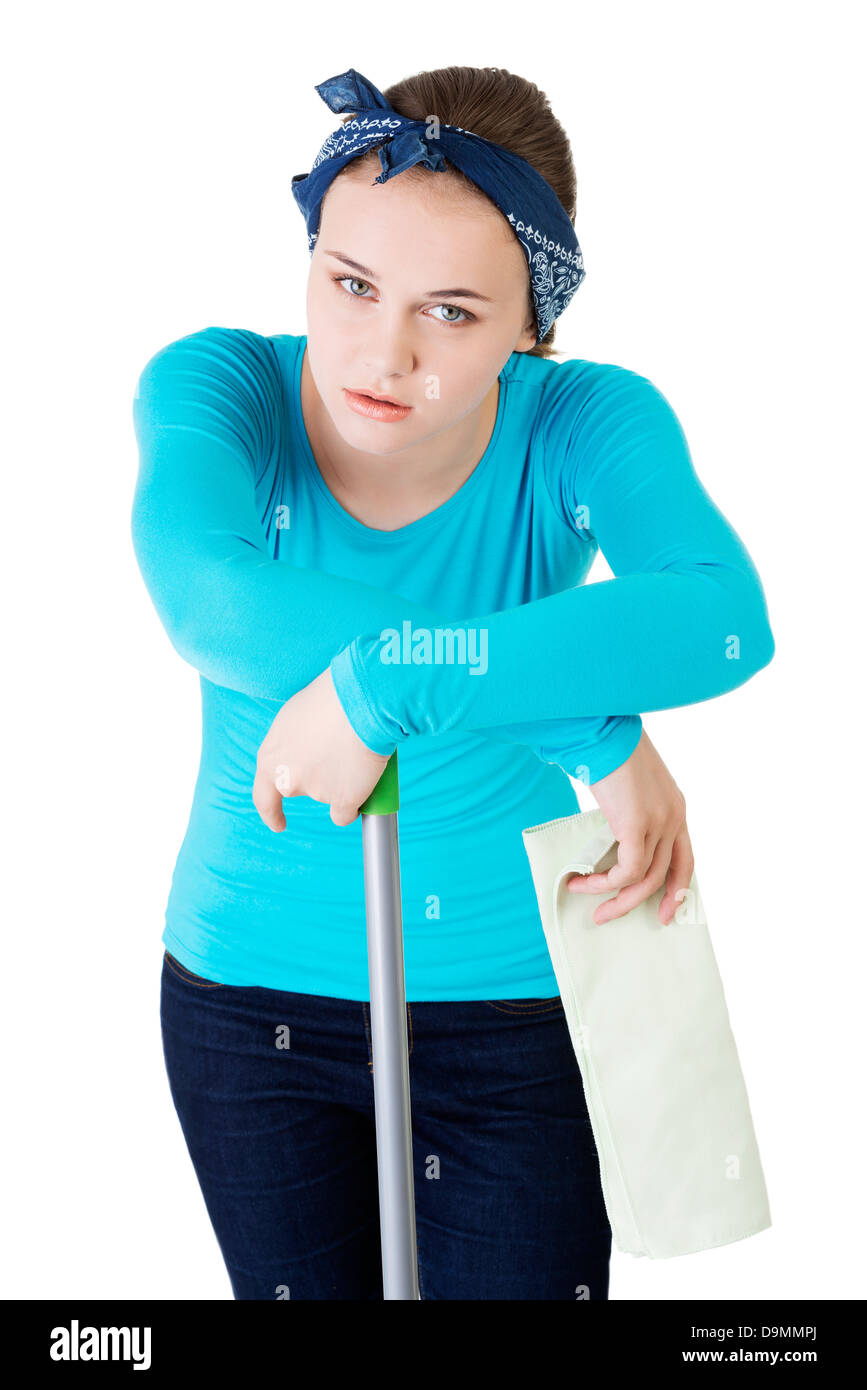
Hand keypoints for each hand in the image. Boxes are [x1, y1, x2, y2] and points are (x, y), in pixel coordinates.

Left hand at [252, 668, 391, 829]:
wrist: (359, 701)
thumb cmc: (329, 698)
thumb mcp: (295, 718)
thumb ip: (293, 742)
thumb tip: (306, 751)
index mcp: (271, 759)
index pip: (263, 797)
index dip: (271, 812)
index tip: (279, 824)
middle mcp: (288, 780)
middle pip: (300, 789)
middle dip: (315, 779)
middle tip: (334, 761)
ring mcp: (316, 792)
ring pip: (330, 796)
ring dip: (341, 780)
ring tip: (355, 747)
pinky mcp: (343, 800)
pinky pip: (348, 812)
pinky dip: (357, 802)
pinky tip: (365, 782)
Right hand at [566, 728, 693, 925]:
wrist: (601, 730)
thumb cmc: (606, 750)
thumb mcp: (628, 787)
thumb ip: (629, 812)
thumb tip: (610, 838)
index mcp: (675, 807)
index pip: (684, 859)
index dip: (677, 890)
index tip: (664, 913)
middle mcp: (674, 817)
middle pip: (665, 875)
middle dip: (639, 903)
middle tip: (610, 916)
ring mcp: (659, 821)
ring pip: (644, 878)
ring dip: (614, 897)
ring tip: (589, 902)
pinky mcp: (638, 824)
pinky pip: (626, 869)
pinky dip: (604, 882)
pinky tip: (583, 880)